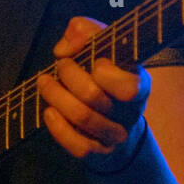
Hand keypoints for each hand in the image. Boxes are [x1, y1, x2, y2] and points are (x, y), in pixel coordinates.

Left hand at [36, 16, 150, 160]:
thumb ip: (85, 30)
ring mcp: (116, 134)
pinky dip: (59, 127)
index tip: (95, 60)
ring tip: (44, 82)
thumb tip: (64, 48)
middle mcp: (131, 112)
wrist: (115, 116)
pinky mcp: (100, 152)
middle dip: (69, 76)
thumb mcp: (102, 44)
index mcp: (139, 83)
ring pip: (82, 118)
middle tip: (61, 64)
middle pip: (94, 97)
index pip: (130, 87)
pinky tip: (49, 111)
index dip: (106, 73)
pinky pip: (78, 146)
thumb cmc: (106, 72)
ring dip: (56, 96)